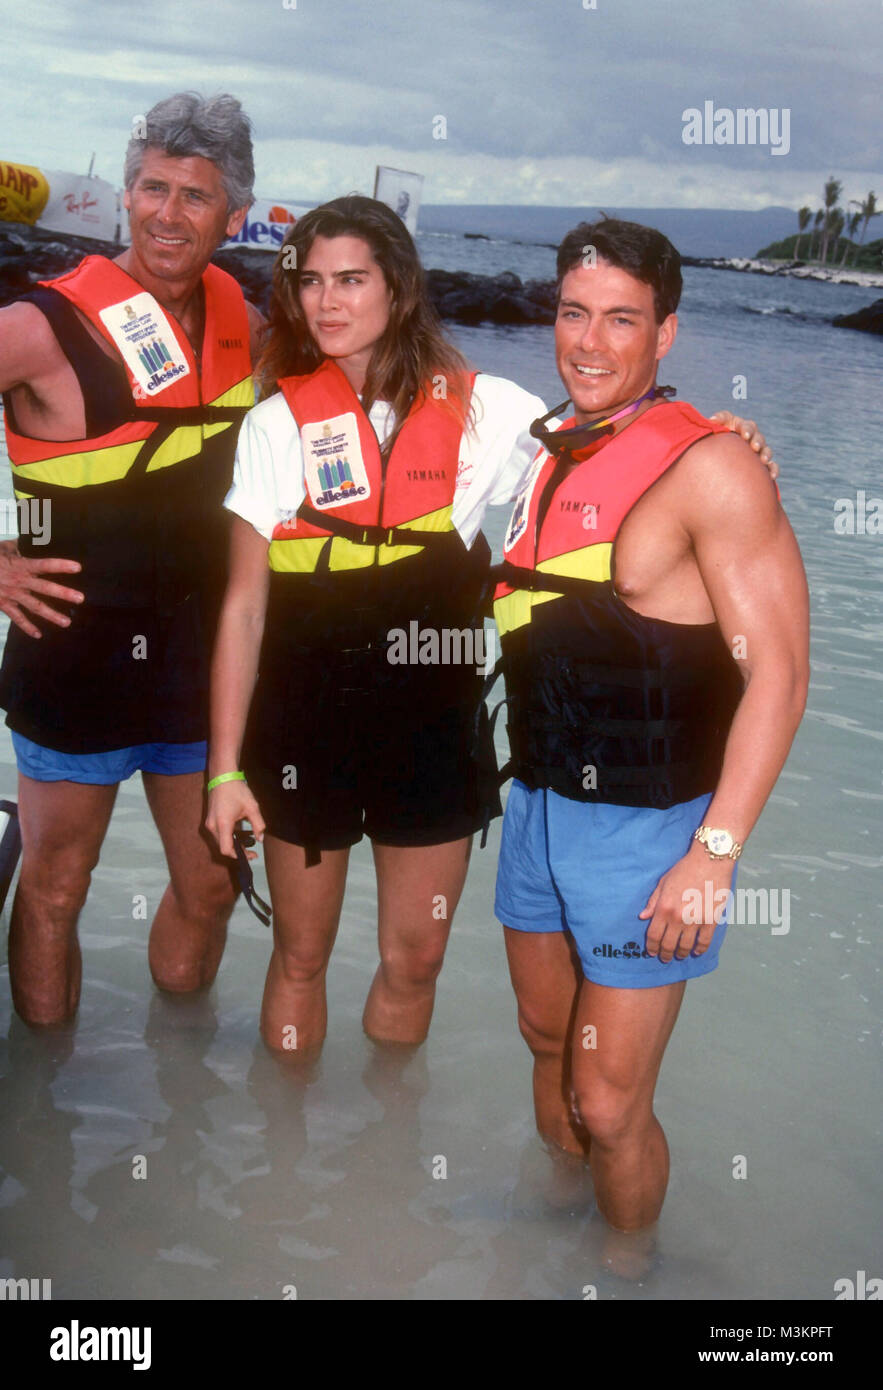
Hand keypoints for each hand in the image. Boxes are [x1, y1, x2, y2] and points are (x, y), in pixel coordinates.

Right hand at [0, 539, 82, 637]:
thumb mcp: (3, 548)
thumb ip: (17, 546)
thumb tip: (27, 537)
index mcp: (21, 566)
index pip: (44, 565)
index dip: (60, 565)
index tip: (78, 567)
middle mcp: (19, 581)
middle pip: (44, 588)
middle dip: (63, 593)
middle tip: (80, 598)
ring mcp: (12, 595)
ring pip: (35, 606)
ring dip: (51, 615)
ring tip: (67, 622)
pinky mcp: (4, 604)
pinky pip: (17, 618)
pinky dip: (27, 627)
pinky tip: (38, 635)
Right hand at [205, 777, 265, 859]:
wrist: (222, 777)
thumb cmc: (236, 790)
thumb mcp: (252, 807)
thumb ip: (258, 825)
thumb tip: (260, 838)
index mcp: (223, 823)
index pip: (226, 849)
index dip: (239, 855)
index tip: (251, 855)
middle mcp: (213, 826)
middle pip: (223, 847)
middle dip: (238, 851)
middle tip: (251, 851)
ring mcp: (209, 823)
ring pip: (220, 842)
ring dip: (232, 845)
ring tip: (246, 842)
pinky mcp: (209, 821)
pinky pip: (218, 835)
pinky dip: (228, 838)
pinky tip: (238, 834)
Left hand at [639, 844, 735, 962]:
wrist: (709, 861)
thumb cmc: (684, 869)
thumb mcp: (663, 883)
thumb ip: (653, 902)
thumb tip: (643, 917)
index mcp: (663, 908)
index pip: (653, 936)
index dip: (651, 947)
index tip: (652, 952)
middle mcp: (678, 917)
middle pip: (668, 945)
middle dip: (665, 954)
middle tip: (665, 958)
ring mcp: (695, 920)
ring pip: (685, 946)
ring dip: (681, 953)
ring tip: (680, 955)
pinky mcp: (711, 920)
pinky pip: (704, 941)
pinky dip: (700, 949)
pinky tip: (696, 951)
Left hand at [711, 411, 777, 479]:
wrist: (715, 460)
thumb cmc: (713, 441)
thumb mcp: (713, 431)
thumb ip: (717, 422)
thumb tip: (712, 420)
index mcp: (741, 428)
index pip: (746, 426)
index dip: (747, 429)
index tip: (744, 435)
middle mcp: (752, 439)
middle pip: (758, 437)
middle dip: (757, 441)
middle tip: (754, 447)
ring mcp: (758, 452)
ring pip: (766, 450)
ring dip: (766, 454)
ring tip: (764, 460)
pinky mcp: (762, 465)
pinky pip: (771, 466)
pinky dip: (773, 469)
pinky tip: (772, 476)